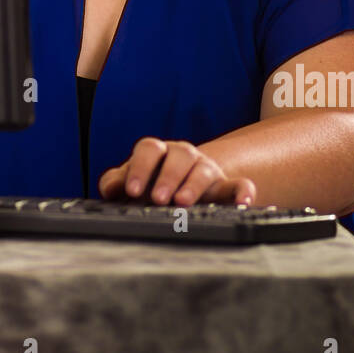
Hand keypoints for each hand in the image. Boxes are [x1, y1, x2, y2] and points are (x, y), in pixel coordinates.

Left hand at [98, 137, 255, 205]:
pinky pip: (239, 185)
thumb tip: (109, 189)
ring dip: (194, 185)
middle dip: (167, 177)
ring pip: (204, 169)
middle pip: (178, 155)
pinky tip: (244, 203)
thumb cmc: (150, 187)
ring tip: (183, 202)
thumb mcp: (131, 184)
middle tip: (158, 199)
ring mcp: (206, 169)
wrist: (181, 192)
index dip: (140, 168)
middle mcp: (183, 156)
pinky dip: (243, 191)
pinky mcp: (225, 187)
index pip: (149, 149)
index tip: (132, 191)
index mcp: (158, 152)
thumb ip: (116, 183)